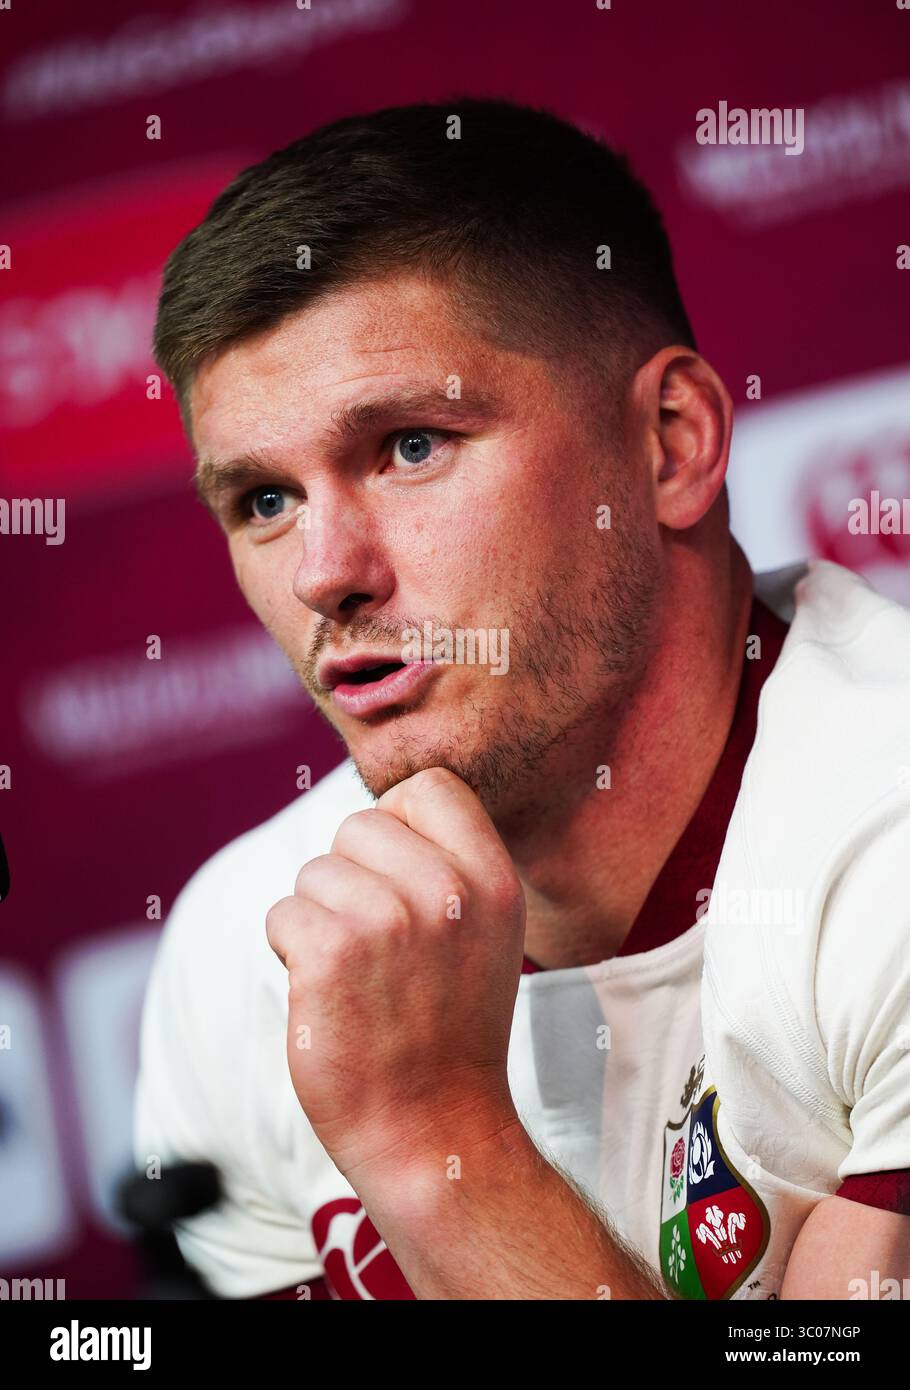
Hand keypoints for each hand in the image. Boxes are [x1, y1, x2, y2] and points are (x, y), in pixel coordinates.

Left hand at [265, 767, 526, 1191]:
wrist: (433, 1130)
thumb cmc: (451, 1028)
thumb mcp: (487, 932)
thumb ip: (449, 865)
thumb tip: (383, 809)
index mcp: (493, 879)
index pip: (428, 786)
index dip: (399, 824)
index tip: (398, 880)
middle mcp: (446, 891)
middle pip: (358, 825)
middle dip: (350, 878)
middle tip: (377, 946)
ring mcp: (387, 919)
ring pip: (314, 873)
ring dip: (319, 920)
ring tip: (358, 977)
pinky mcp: (330, 952)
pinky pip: (282, 913)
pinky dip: (290, 952)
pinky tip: (327, 995)